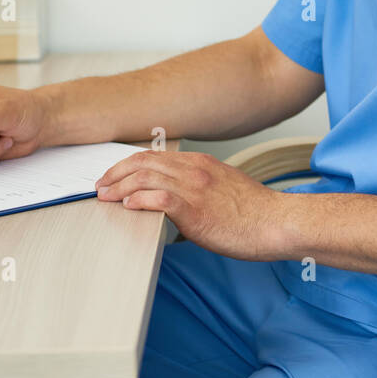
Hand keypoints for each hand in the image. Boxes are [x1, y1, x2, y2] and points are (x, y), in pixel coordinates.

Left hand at [94, 150, 287, 260]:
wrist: (275, 222)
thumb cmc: (253, 212)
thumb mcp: (223, 188)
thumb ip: (198, 188)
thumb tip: (176, 203)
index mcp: (199, 163)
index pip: (154, 156)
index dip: (128, 164)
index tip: (114, 176)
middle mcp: (194, 170)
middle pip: (143, 162)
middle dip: (116, 173)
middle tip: (100, 186)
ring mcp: (194, 188)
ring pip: (146, 178)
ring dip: (120, 187)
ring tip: (106, 197)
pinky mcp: (195, 210)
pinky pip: (159, 199)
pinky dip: (140, 200)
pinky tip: (129, 206)